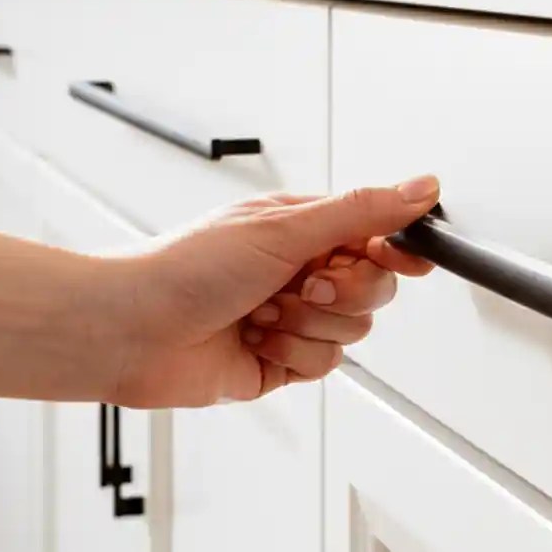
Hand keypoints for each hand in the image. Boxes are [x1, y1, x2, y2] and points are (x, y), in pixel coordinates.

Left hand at [104, 176, 439, 407]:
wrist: (129, 331)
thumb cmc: (185, 267)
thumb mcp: (284, 228)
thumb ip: (362, 211)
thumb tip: (421, 187)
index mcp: (305, 228)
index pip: (378, 235)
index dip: (395, 250)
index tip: (402, 259)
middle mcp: (302, 271)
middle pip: (375, 288)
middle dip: (344, 292)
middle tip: (305, 284)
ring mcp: (294, 318)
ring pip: (353, 330)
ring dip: (308, 323)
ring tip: (263, 312)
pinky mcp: (282, 360)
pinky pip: (325, 363)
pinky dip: (292, 353)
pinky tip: (255, 340)